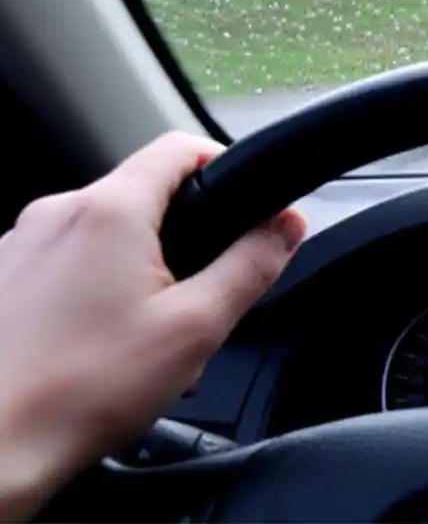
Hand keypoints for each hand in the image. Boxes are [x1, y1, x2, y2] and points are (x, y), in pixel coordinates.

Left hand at [0, 132, 304, 519]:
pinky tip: (101, 346)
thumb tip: (286, 226)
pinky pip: (64, 264)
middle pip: (141, 195)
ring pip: (102, 234)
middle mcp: (55, 215)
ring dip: (136, 269)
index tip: (243, 201)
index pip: (178, 148)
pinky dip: (93, 291)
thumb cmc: (82, 391)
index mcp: (108, 212)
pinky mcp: (2, 279)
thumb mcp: (197, 327)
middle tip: (199, 297)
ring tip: (145, 336)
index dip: (223, 164)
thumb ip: (251, 266)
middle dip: (181, 237)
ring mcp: (18, 246)